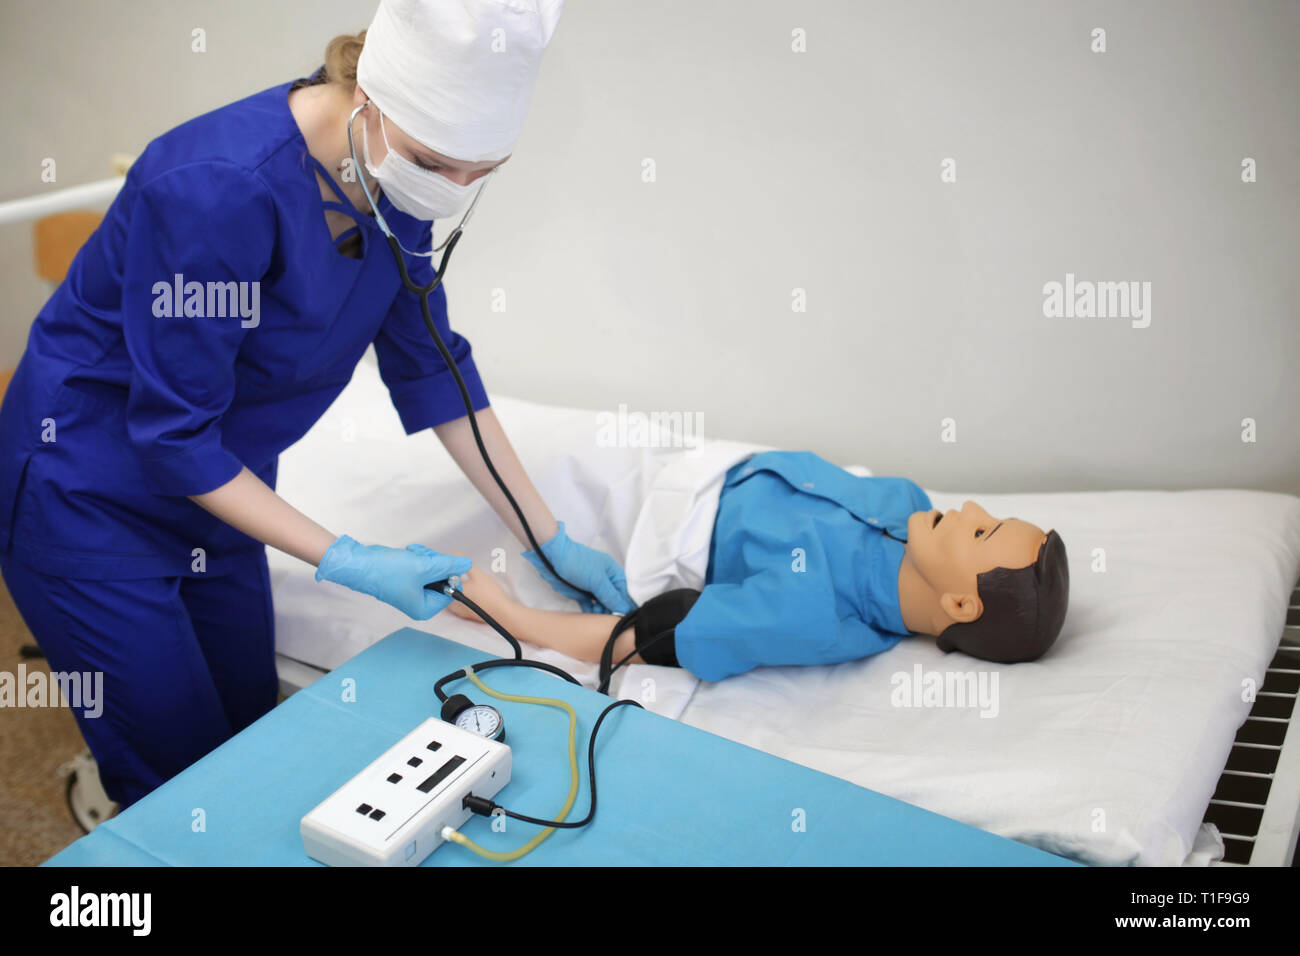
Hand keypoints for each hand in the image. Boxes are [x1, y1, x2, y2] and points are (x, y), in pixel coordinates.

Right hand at [315, 535, 471, 619]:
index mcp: (425, 608)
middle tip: (423, 556)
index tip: (437, 563)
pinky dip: (418, 557)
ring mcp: (413, 590)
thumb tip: (467, 564)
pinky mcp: (407, 579)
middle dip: (435, 563)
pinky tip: (409, 553)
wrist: (361, 563)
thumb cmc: (387, 571)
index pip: (452, 591)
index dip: (448, 573)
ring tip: (413, 553)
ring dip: (426, 557)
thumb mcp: (424, 566)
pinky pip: (423, 566)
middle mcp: (420, 602)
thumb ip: (448, 565)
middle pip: (443, 579)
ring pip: (433, 569)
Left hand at [521, 521, 633, 614]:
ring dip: (602, 612)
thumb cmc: (576, 562)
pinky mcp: (582, 593)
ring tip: (599, 616)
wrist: (552, 558)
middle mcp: (605, 581)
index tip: (627, 617)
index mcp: (613, 573)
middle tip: (611, 621)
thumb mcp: (598, 580)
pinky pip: (590, 606)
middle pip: (614, 600)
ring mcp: (593, 587)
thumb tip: (625, 608)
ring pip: (602, 605)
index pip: (625, 592)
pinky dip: (591, 612)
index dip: (626, 605)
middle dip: (613, 610)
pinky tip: (591, 617)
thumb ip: (611, 596)